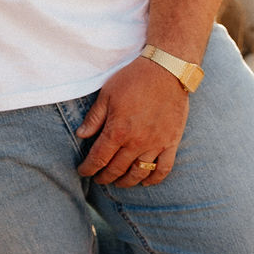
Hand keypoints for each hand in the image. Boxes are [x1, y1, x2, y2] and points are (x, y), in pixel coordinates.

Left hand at [76, 57, 188, 185]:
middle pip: (117, 169)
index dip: (88, 169)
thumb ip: (94, 118)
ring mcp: (156, 144)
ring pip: (138, 173)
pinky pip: (163, 169)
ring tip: (118, 182)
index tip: (83, 171)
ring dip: (126, 182)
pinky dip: (154, 179)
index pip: (98, 159)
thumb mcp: (107, 95)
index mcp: (118, 131)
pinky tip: (146, 181)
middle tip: (98, 178)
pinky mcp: (171, 142)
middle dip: (104, 177)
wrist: (166, 70)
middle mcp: (136, 142)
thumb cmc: (134, 79)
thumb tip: (81, 135)